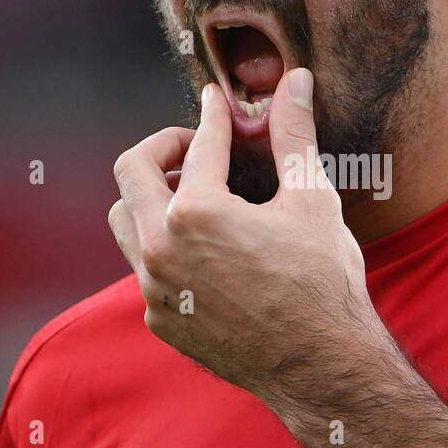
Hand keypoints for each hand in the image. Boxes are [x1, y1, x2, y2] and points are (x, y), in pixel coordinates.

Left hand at [108, 69, 388, 423]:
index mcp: (197, 211)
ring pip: (125, 220)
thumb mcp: (312, 199)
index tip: (219, 103)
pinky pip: (143, 267)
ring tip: (192, 192)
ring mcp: (156, 288)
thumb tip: (295, 81)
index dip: (214, 116)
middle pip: (131, 171)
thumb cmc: (323, 282)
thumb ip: (293, 136)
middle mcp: (161, 248)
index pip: (200, 144)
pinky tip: (204, 247)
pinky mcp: (161, 319)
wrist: (321, 366)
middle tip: (197, 145)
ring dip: (150, 196)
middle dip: (164, 147)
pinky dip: (163, 245)